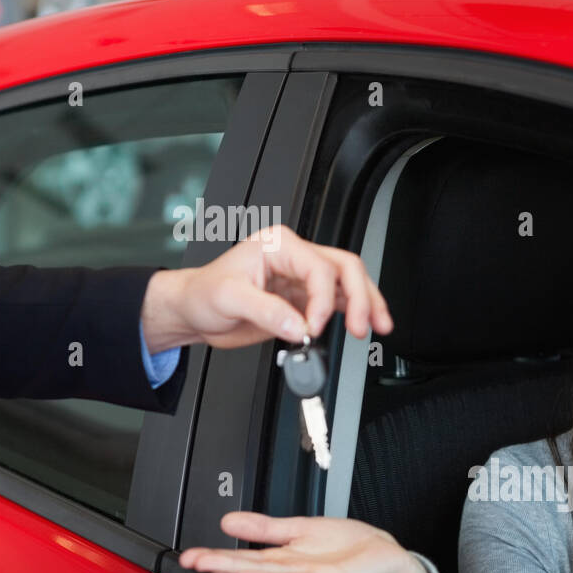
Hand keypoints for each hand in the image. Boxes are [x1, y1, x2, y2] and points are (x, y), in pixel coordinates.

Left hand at [140, 225, 392, 352]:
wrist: (193, 310)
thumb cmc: (203, 294)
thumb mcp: (229, 299)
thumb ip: (267, 312)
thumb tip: (300, 326)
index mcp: (278, 245)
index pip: (318, 267)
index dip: (323, 299)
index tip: (314, 326)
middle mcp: (294, 256)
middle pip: (344, 268)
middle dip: (361, 296)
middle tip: (364, 326)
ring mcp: (301, 277)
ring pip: (348, 282)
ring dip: (367, 303)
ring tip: (378, 325)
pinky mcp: (303, 298)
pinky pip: (338, 301)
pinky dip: (354, 313)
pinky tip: (363, 326)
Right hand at [179, 511, 431, 572]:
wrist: (382, 557)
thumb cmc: (346, 545)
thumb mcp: (297, 527)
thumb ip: (263, 526)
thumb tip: (229, 520)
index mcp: (282, 557)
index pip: (242, 557)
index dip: (215, 555)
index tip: (191, 554)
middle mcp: (291, 571)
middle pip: (249, 568)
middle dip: (218, 564)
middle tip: (192, 561)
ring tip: (215, 569)